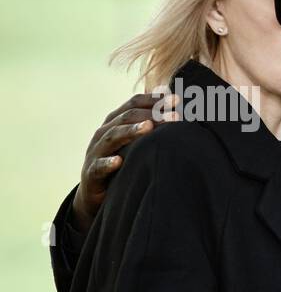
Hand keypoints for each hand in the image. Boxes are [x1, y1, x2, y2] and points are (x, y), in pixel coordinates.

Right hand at [71, 92, 178, 232]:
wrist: (95, 192)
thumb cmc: (122, 162)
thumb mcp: (135, 142)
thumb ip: (151, 123)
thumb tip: (176, 101)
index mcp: (115, 122)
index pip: (133, 105)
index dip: (154, 100)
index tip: (176, 99)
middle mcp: (104, 133)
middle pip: (127, 118)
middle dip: (152, 115)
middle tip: (175, 116)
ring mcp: (96, 151)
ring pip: (112, 137)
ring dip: (131, 132)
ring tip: (148, 127)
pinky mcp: (91, 172)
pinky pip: (99, 166)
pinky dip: (108, 163)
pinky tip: (119, 161)